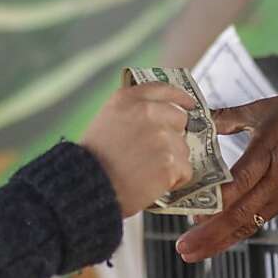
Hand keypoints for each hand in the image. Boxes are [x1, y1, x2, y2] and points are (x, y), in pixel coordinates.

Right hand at [81, 81, 198, 216]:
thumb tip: (160, 117)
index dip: (179, 97)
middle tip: (156, 152)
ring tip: (148, 172)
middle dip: (173, 135)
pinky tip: (154, 183)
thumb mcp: (107, 121)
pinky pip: (184, 170)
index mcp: (129, 99)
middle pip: (180, 118)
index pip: (163, 90)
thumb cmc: (93, 160)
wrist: (89, 187)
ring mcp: (161, 137)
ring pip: (183, 148)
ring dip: (172, 161)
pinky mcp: (170, 162)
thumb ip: (133, 113)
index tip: (188, 104)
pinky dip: (174, 180)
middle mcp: (148, 112)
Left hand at [175, 93, 277, 262]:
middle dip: (210, 235)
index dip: (217, 200)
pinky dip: (235, 233)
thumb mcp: (266, 109)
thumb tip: (201, 117)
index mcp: (270, 153)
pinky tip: (217, 240)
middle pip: (241, 214)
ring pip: (248, 224)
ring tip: (194, 252)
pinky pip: (257, 221)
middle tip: (185, 248)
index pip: (241, 182)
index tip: (192, 212)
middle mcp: (276, 181)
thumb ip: (230, 116)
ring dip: (220, 240)